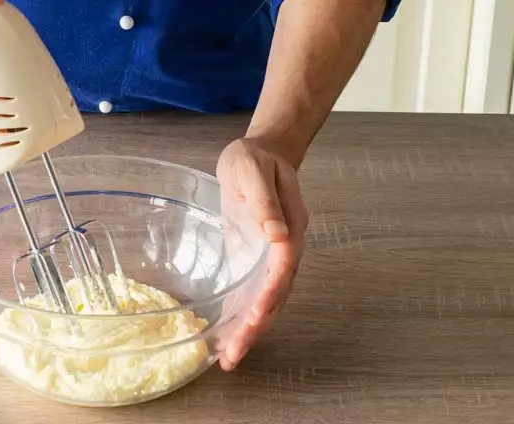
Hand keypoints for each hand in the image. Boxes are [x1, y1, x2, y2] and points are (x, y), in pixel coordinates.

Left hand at [215, 137, 308, 370]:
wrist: (260, 154)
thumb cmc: (255, 160)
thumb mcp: (255, 171)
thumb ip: (266, 202)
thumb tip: (276, 233)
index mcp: (290, 228)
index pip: (283, 268)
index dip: (270, 294)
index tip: (255, 316)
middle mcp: (283, 249)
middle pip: (274, 294)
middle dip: (256, 324)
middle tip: (235, 353)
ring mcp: (267, 258)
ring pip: (262, 299)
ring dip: (248, 329)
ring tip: (229, 358)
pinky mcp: (250, 259)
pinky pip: (246, 292)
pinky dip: (237, 315)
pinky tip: (224, 338)